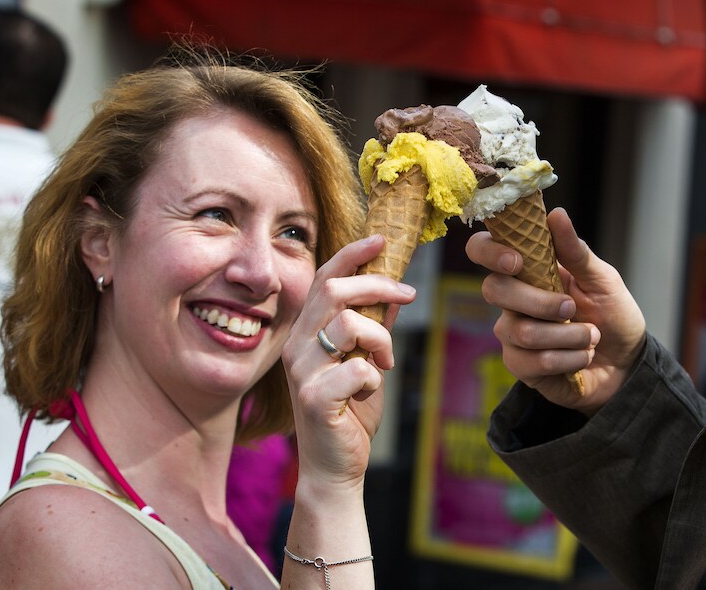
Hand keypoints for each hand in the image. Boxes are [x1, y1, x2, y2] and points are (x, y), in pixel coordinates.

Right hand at [282, 234, 415, 488]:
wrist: (337, 467)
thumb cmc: (351, 412)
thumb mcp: (367, 361)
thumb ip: (373, 327)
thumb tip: (392, 291)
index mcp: (306, 334)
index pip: (323, 279)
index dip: (352, 254)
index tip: (382, 239)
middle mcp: (297, 348)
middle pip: (335, 291)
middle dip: (378, 285)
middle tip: (408, 294)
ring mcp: (302, 373)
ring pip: (348, 324)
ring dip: (380, 338)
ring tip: (385, 361)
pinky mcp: (315, 399)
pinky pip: (357, 368)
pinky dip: (375, 376)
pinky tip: (370, 390)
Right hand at [466, 208, 645, 415]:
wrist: (627, 361)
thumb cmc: (612, 314)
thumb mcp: (602, 279)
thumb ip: (575, 251)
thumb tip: (555, 214)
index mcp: (527, 270)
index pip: (482, 250)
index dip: (489, 252)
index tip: (516, 262)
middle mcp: (511, 300)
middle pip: (495, 290)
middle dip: (541, 302)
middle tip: (572, 308)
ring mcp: (512, 334)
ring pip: (522, 332)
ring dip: (569, 336)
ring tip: (592, 337)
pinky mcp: (520, 366)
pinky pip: (534, 361)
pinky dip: (569, 359)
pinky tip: (582, 357)